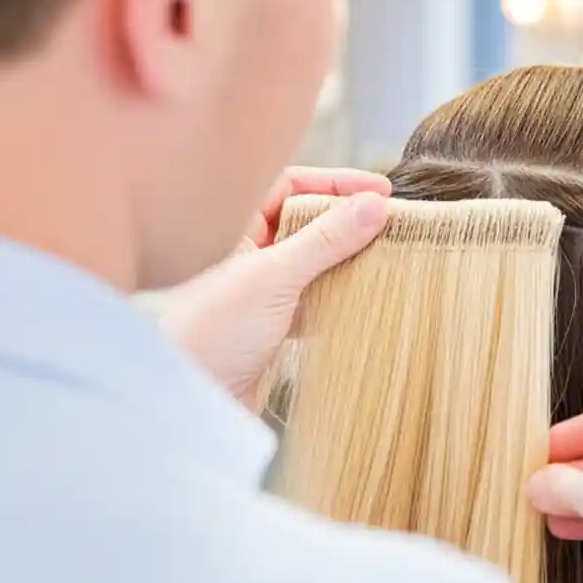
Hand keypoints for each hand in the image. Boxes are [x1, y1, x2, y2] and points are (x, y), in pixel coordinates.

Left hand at [160, 167, 389, 408]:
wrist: (192, 399)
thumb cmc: (213, 332)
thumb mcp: (275, 277)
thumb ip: (325, 239)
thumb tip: (373, 206)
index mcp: (237, 226)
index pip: (292, 184)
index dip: (336, 183)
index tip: (380, 190)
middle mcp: (249, 251)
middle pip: (308, 219)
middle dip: (348, 218)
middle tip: (390, 222)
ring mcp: (263, 287)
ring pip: (315, 258)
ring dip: (348, 256)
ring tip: (386, 255)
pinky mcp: (275, 321)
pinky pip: (316, 294)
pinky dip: (340, 290)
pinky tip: (363, 294)